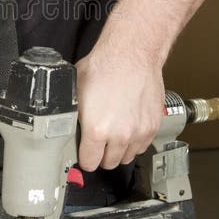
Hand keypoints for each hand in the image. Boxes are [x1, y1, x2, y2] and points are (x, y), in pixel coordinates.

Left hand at [75, 40, 164, 170]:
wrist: (132, 54)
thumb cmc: (104, 67)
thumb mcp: (76, 93)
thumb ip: (73, 117)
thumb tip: (66, 128)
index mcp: (97, 129)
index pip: (89, 163)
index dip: (85, 158)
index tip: (85, 153)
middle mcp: (120, 135)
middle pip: (109, 163)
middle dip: (102, 155)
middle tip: (98, 143)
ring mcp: (139, 132)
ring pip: (127, 157)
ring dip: (119, 150)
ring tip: (114, 135)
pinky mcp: (153, 126)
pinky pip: (143, 146)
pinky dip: (135, 142)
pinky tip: (128, 129)